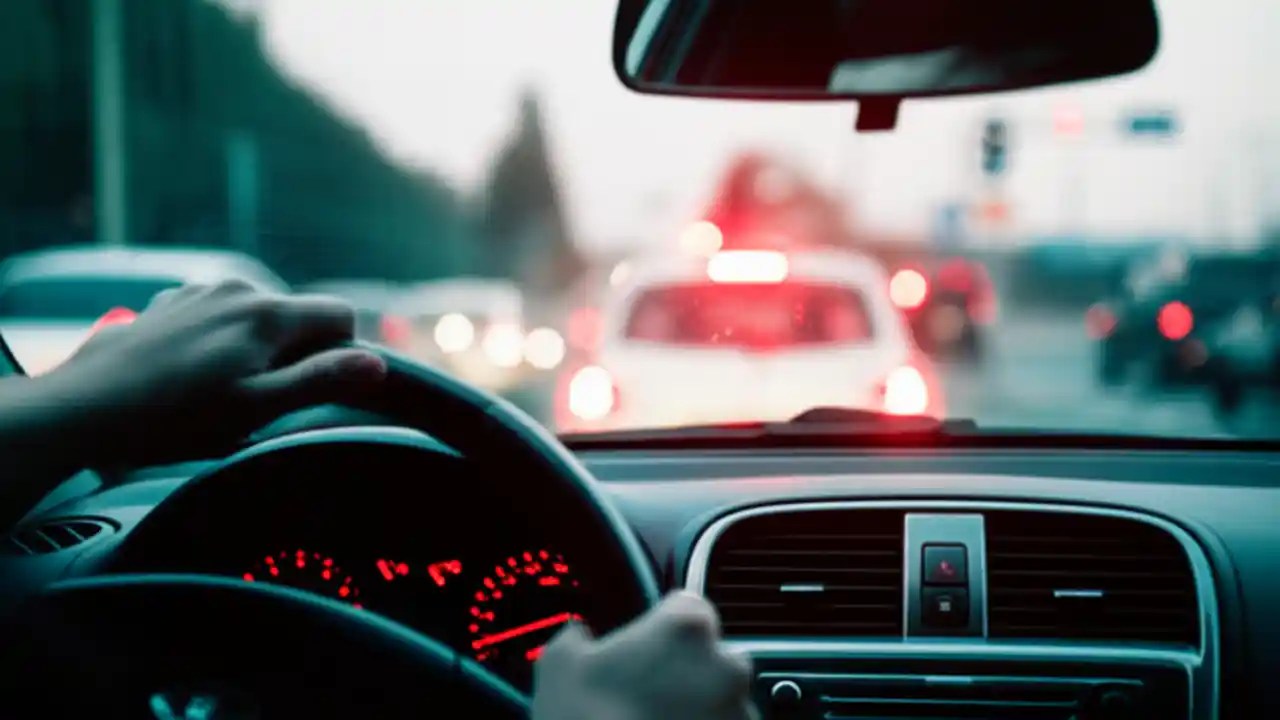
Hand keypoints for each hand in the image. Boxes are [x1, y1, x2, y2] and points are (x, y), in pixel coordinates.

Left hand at [50, 280, 385, 463]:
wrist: (85, 406)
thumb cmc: (174, 417)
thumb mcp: (257, 409)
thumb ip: (320, 381)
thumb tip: (378, 363)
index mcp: (269, 313)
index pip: (341, 314)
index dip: (339, 353)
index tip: (310, 388)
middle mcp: (239, 289)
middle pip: (299, 316)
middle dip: (294, 354)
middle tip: (258, 400)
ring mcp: (201, 291)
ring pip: (258, 317)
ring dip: (255, 348)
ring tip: (217, 391)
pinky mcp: (171, 301)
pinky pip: (220, 316)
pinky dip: (219, 341)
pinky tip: (189, 375)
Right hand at [533, 592, 755, 719]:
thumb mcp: (558, 664)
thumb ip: (576, 635)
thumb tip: (579, 635)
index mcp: (686, 626)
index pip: (684, 605)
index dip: (659, 627)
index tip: (640, 647)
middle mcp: (725, 664)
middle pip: (710, 654)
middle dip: (683, 671)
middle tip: (642, 695)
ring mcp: (740, 714)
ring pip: (720, 700)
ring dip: (695, 709)